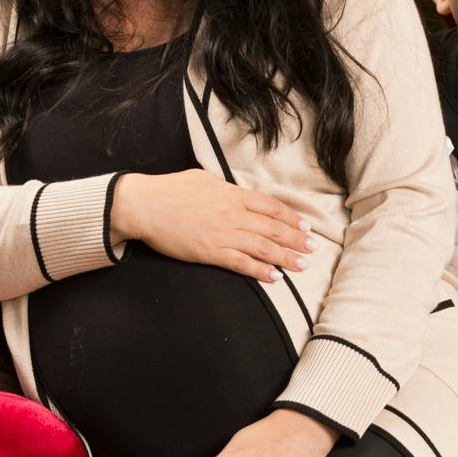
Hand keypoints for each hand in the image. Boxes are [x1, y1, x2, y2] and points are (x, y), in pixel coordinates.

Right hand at [111, 169, 312, 282]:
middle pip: (273, 228)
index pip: (271, 207)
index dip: (291, 218)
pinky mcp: (210, 252)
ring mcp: (223, 234)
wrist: (144, 205)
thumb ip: (224, 188)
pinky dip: (260, 271)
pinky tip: (275, 277)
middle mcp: (233, 214)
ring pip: (263, 247)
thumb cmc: (170, 189)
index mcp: (232, 194)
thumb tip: (234, 191)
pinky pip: (241, 263)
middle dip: (296, 240)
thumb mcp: (203, 179)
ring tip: (302, 265)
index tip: (305, 227)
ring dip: (286, 258)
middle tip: (313, 248)